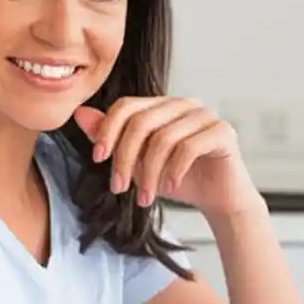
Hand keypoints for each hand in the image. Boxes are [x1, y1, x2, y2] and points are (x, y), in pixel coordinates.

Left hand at [73, 97, 262, 217]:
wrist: (220, 200)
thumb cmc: (179, 179)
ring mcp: (205, 115)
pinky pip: (189, 147)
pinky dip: (174, 171)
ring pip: (164, 138)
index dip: (108, 130)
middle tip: (118, 189)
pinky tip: (170, 189)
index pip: (127, 106)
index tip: (98, 159)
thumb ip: (112, 138)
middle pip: (142, 122)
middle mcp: (184, 104)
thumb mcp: (138, 162)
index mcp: (162, 105)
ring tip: (145, 199)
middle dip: (125, 158)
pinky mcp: (223, 132)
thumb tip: (80, 114)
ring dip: (149, 174)